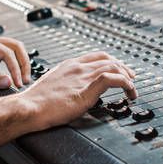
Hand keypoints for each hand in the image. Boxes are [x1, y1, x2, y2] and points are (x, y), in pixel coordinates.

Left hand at [0, 35, 30, 92]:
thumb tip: (9, 82)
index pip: (7, 53)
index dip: (15, 68)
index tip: (18, 83)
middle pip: (15, 46)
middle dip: (23, 63)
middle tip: (26, 80)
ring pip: (13, 49)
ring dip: (20, 63)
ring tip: (23, 79)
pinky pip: (7, 55)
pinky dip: (14, 64)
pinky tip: (15, 76)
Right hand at [16, 51, 136, 131]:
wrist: (29, 107)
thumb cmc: (36, 101)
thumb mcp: (52, 85)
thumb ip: (65, 83)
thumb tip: (72, 90)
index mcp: (69, 65)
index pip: (97, 56)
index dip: (112, 62)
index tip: (119, 70)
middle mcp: (77, 68)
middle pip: (109, 60)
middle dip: (123, 68)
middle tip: (131, 79)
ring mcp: (82, 77)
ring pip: (114, 67)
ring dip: (127, 78)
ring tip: (132, 89)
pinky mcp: (87, 90)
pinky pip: (112, 79)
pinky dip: (125, 84)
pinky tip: (129, 92)